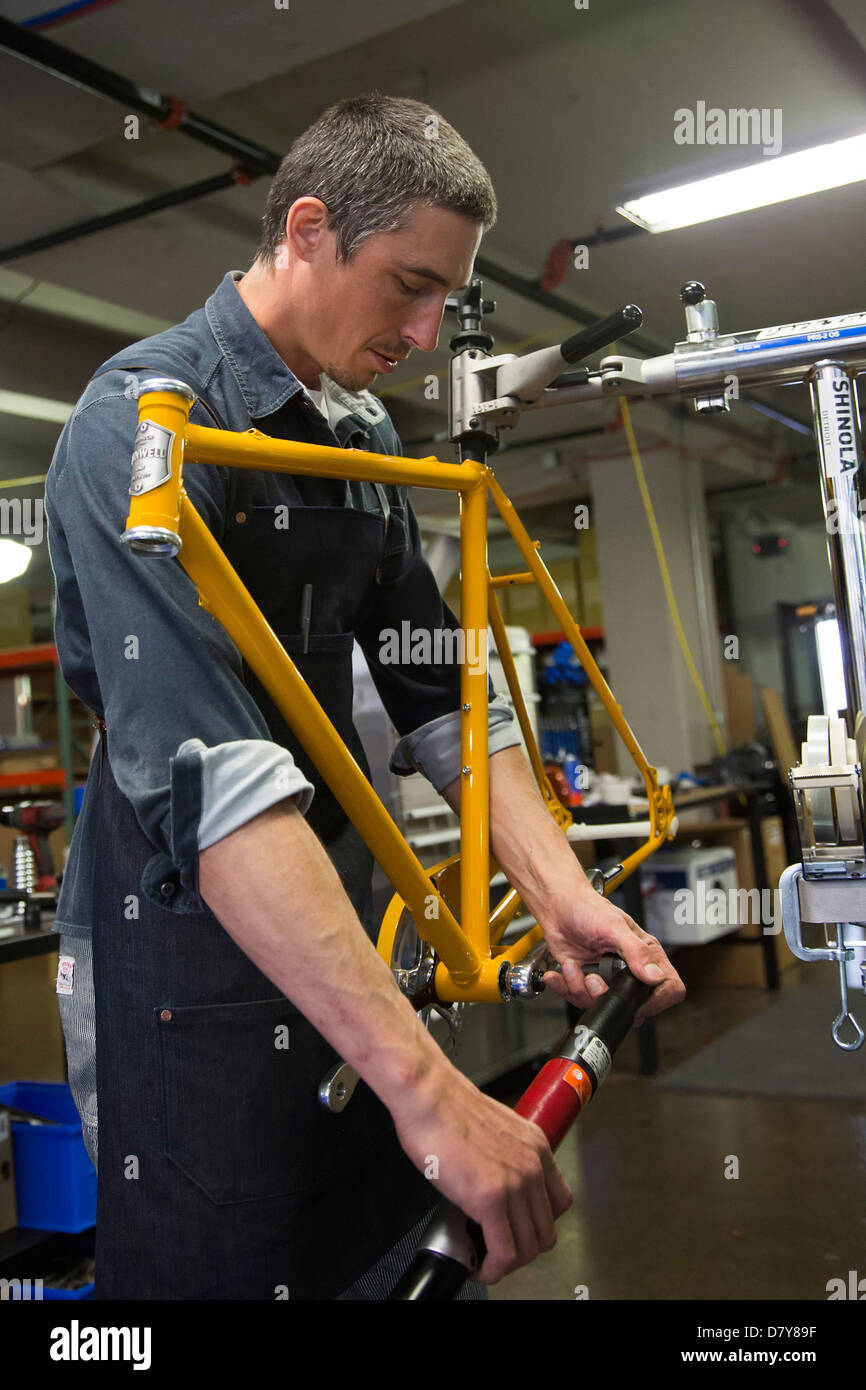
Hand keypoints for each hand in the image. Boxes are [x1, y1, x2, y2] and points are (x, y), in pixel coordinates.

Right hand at [392, 1065, 572, 1283]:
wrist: (428, 1096)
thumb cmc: (448, 1107)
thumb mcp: (494, 1129)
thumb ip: (505, 1156)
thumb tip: (494, 1181)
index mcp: (536, 1146)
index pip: (559, 1201)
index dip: (539, 1223)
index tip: (519, 1229)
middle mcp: (532, 1166)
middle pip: (546, 1230)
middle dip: (523, 1248)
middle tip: (499, 1251)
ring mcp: (515, 1184)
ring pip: (529, 1247)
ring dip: (508, 1263)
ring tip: (488, 1261)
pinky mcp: (490, 1199)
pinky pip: (505, 1252)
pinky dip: (494, 1269)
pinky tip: (479, 1266)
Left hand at [538, 882, 684, 1026]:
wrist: (558, 906)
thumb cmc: (588, 908)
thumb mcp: (614, 927)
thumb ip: (636, 952)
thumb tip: (655, 977)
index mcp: (646, 955)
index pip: (669, 988)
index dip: (658, 1000)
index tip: (635, 998)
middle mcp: (629, 969)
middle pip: (633, 1005)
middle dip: (607, 996)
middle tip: (592, 978)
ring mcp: (607, 978)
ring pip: (602, 1005)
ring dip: (581, 988)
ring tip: (574, 967)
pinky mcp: (585, 981)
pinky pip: (578, 998)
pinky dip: (565, 985)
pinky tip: (565, 968)